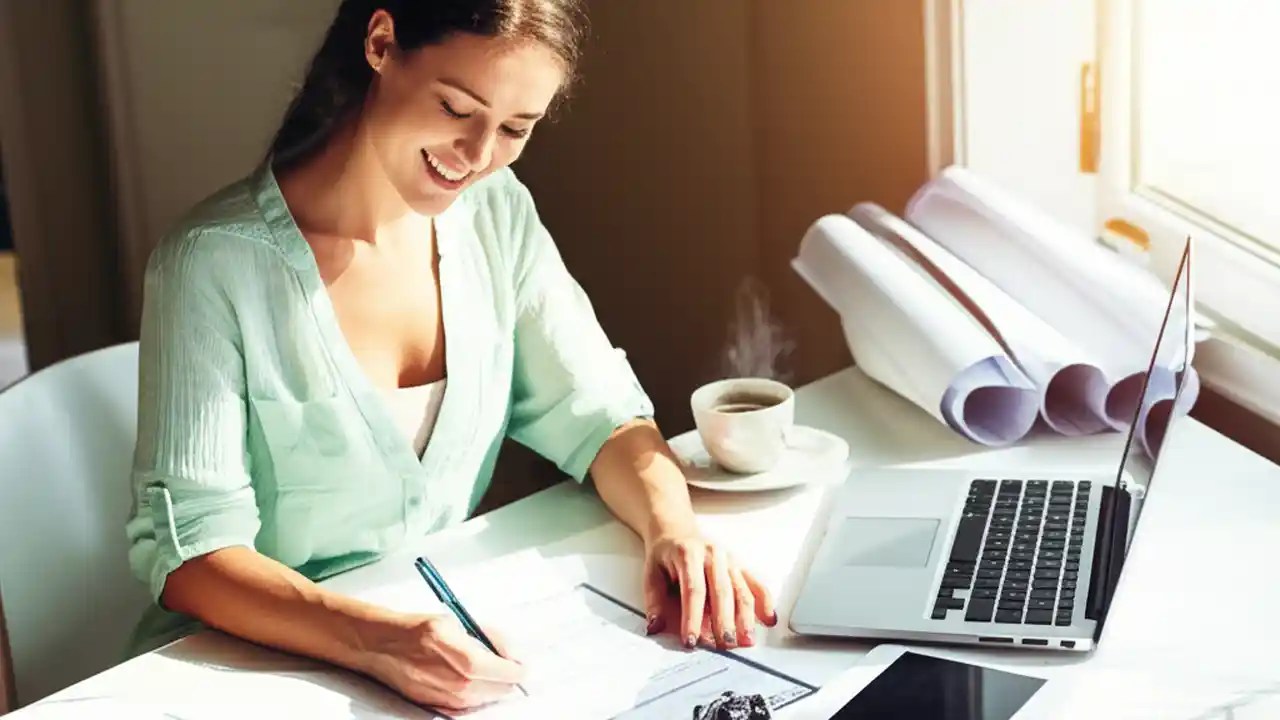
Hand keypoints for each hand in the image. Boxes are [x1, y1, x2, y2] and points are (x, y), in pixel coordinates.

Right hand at [359, 614, 526, 710]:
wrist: (381, 646)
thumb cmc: (416, 630)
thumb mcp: (456, 622)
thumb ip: (487, 637)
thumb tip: (512, 653)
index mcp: (460, 653)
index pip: (504, 671)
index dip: (517, 667)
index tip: (521, 664)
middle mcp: (454, 680)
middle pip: (499, 689)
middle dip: (507, 677)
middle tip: (506, 665)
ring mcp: (445, 696)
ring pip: (486, 699)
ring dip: (492, 686)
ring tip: (484, 669)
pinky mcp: (437, 706)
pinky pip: (469, 705)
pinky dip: (476, 694)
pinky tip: (469, 680)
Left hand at [642, 532, 776, 649]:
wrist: (676, 532)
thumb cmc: (665, 556)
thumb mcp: (651, 574)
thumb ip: (654, 601)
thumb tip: (655, 626)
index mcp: (688, 555)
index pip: (693, 590)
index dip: (693, 617)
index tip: (691, 640)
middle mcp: (712, 555)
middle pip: (722, 591)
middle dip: (724, 621)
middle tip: (724, 645)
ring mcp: (729, 559)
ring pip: (741, 589)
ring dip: (746, 617)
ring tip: (747, 640)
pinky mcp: (740, 565)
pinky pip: (755, 583)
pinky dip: (765, 602)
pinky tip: (768, 619)